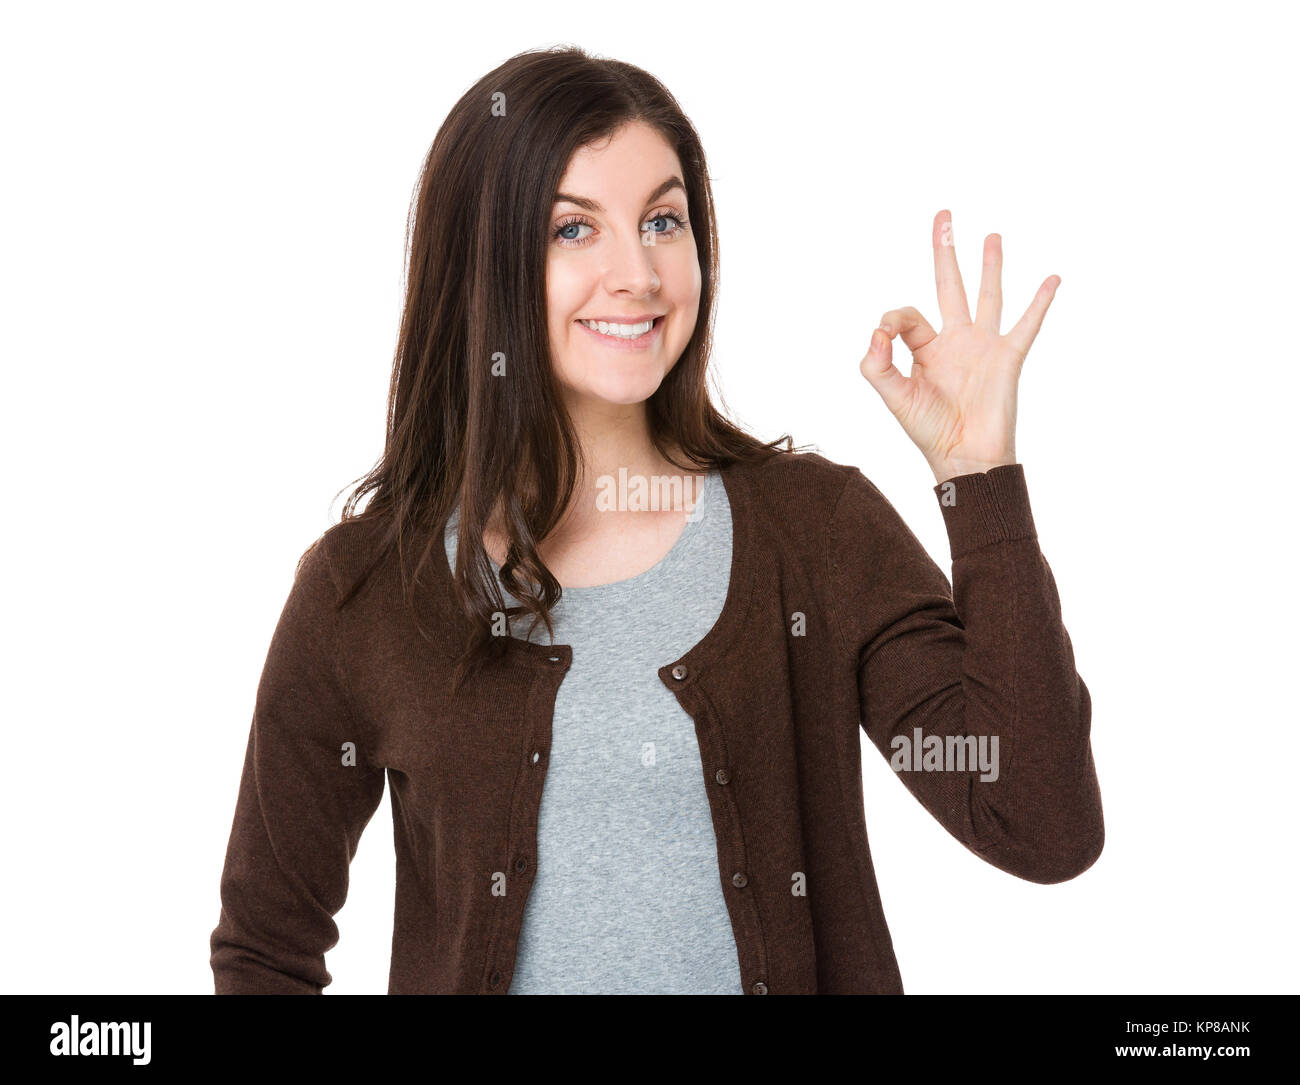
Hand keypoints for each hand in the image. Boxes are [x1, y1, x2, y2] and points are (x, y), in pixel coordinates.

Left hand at [858, 209, 1059, 484]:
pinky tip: (1052, 278)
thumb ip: (877, 365)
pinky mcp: (1008, 358)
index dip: (893, 319)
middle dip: (945, 251)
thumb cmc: (929, 431)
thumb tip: (878, 330)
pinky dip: (1039, 302)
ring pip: (987, 296)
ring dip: (989, 265)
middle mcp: (955, 341)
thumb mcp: (894, 397)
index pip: (907, 316)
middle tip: (944, 216)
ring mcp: (983, 347)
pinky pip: (1027, 325)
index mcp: (925, 350)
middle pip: (949, 286)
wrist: (965, 457)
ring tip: (991, 235)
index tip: (886, 335)